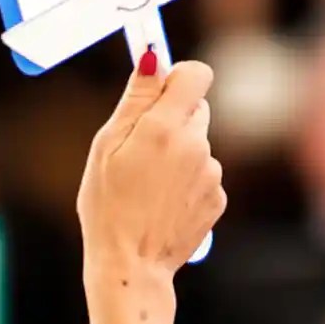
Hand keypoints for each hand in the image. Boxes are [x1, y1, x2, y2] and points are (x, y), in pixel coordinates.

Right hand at [77, 60, 225, 276]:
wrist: (131, 265)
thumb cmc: (107, 207)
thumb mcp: (106, 148)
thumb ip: (135, 101)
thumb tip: (152, 59)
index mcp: (165, 128)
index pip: (195, 74)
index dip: (177, 76)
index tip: (158, 88)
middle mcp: (196, 146)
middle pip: (195, 108)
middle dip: (172, 118)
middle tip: (141, 148)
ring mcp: (211, 174)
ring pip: (198, 144)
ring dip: (178, 154)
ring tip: (148, 185)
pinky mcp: (218, 199)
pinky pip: (204, 174)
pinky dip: (186, 182)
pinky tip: (162, 202)